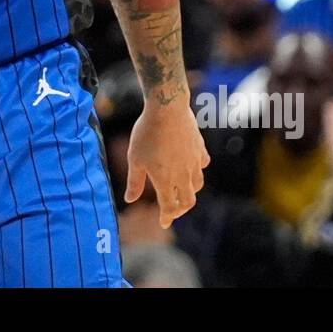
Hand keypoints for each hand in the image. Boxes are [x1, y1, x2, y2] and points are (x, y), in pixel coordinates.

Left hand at [124, 103, 208, 227]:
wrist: (167, 108)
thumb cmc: (147, 133)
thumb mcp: (135, 158)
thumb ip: (134, 182)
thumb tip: (129, 199)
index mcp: (165, 180)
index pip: (169, 207)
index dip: (166, 217)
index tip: (163, 223)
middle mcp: (183, 174)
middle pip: (188, 201)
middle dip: (180, 210)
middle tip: (172, 210)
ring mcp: (194, 161)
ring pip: (198, 184)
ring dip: (190, 192)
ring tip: (181, 190)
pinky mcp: (199, 148)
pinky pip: (202, 165)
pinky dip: (197, 171)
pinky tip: (191, 167)